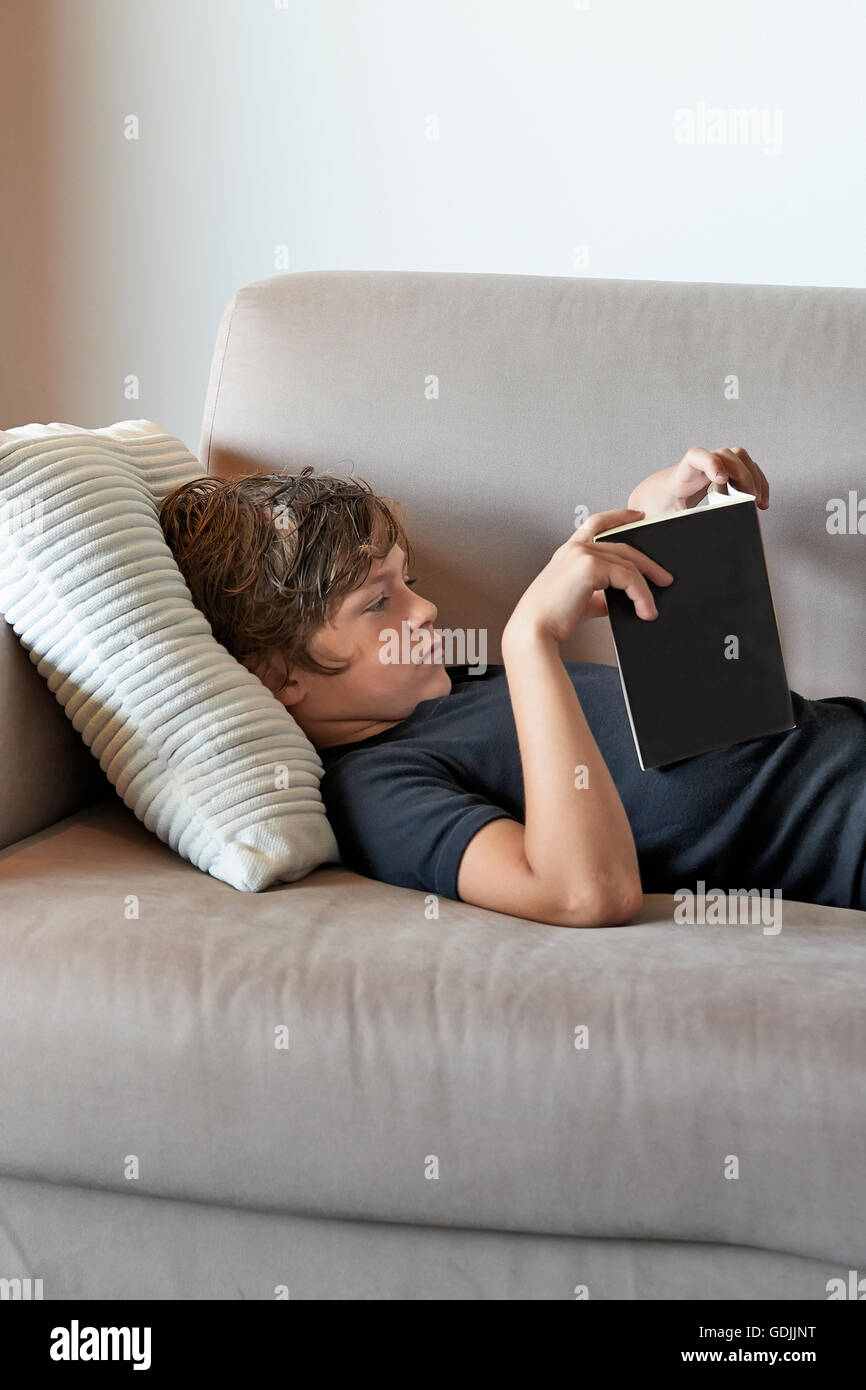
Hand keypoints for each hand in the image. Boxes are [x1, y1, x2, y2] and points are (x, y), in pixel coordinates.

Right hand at [504, 508, 674, 645]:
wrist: (535, 630)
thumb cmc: (551, 619)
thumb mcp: (581, 601)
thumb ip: (601, 594)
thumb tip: (623, 598)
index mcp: (568, 552)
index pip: (597, 523)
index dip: (619, 516)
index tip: (638, 515)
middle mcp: (574, 548)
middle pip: (622, 547)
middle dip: (648, 563)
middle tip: (664, 578)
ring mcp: (582, 554)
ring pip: (628, 564)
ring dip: (646, 587)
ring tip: (652, 607)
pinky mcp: (590, 566)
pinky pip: (627, 577)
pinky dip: (640, 595)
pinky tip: (644, 609)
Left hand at [629, 445, 769, 514]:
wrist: (659, 495)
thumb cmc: (661, 505)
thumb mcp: (665, 518)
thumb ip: (678, 524)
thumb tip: (700, 539)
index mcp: (682, 474)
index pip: (695, 456)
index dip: (711, 463)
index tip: (722, 480)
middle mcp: (700, 465)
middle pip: (726, 455)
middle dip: (743, 475)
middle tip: (749, 499)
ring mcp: (714, 464)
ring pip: (740, 458)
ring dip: (755, 478)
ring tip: (758, 502)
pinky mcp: (724, 470)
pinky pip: (747, 468)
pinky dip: (757, 482)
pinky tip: (760, 501)